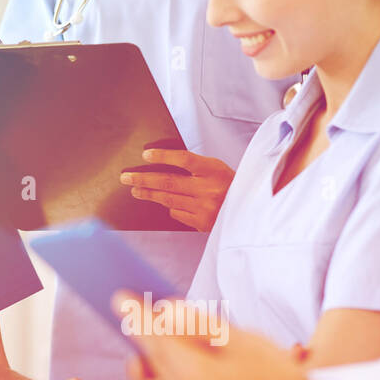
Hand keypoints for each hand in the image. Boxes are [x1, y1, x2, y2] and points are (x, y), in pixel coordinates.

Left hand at [112, 291, 313, 379]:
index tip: (120, 297)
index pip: (154, 337)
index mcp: (195, 374)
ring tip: (159, 357)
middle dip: (143, 340)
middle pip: (153, 365)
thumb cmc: (282, 379)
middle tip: (140, 321)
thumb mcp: (243, 340)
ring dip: (155, 373)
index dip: (136, 314)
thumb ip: (200, 325)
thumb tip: (166, 311)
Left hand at [120, 149, 234, 231]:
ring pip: (169, 199)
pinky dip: (170, 207)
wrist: (253, 212)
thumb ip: (196, 168)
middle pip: (169, 182)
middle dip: (143, 179)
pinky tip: (163, 203)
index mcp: (216, 171)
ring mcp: (206, 208)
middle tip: (126, 177)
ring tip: (135, 189)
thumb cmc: (233, 186)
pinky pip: (178, 213)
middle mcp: (210, 190)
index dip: (163, 156)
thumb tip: (164, 164)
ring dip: (149, 194)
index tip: (146, 155)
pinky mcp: (203, 223)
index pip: (185, 160)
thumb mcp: (219, 170)